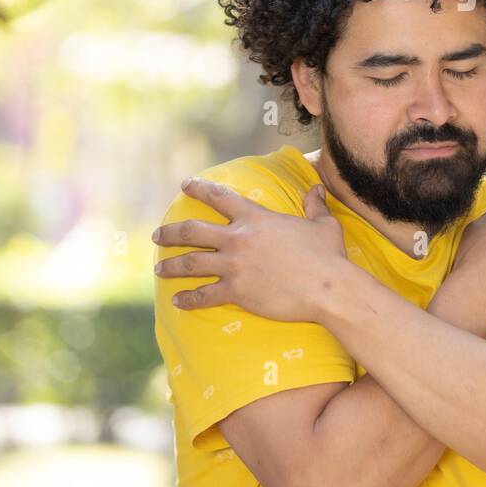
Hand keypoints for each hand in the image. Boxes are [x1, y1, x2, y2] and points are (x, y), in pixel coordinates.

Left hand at [152, 176, 347, 321]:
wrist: (328, 288)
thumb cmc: (327, 255)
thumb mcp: (323, 225)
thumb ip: (314, 205)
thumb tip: (316, 188)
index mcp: (255, 218)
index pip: (219, 197)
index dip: (199, 188)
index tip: (184, 185)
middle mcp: (238, 239)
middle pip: (192, 231)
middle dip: (170, 232)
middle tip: (157, 235)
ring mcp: (233, 266)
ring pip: (190, 263)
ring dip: (171, 265)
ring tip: (158, 268)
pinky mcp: (236, 292)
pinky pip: (203, 295)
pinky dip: (188, 299)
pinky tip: (177, 301)